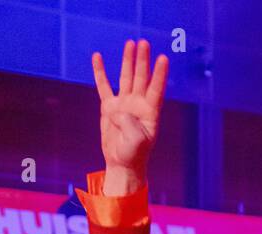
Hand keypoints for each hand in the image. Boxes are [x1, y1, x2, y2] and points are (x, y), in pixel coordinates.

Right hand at [92, 39, 168, 195]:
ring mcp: (124, 104)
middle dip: (143, 60)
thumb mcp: (136, 141)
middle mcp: (138, 105)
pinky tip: (98, 57)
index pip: (156, 89)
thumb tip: (117, 110)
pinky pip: (103, 86)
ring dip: (128, 60)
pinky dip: (100, 72)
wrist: (122, 163)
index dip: (159, 74)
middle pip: (141, 77)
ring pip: (126, 77)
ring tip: (131, 43)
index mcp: (150, 113)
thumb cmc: (134, 154)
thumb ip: (129, 123)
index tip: (164, 58)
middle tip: (145, 42)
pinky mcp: (109, 107)